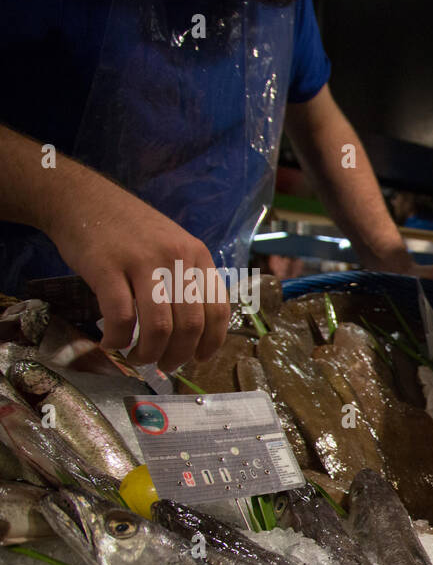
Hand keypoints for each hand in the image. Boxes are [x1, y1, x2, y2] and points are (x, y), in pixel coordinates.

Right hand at [45, 175, 227, 371]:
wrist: (82, 198)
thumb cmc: (129, 230)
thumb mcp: (172, 246)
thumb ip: (187, 280)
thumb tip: (193, 333)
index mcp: (198, 256)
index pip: (218, 311)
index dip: (211, 343)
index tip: (198, 359)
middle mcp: (176, 258)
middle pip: (190, 325)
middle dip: (178, 356)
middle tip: (163, 366)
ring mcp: (142, 261)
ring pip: (159, 326)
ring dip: (150, 353)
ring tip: (137, 358)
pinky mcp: (107, 267)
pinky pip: (121, 317)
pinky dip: (117, 339)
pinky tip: (111, 342)